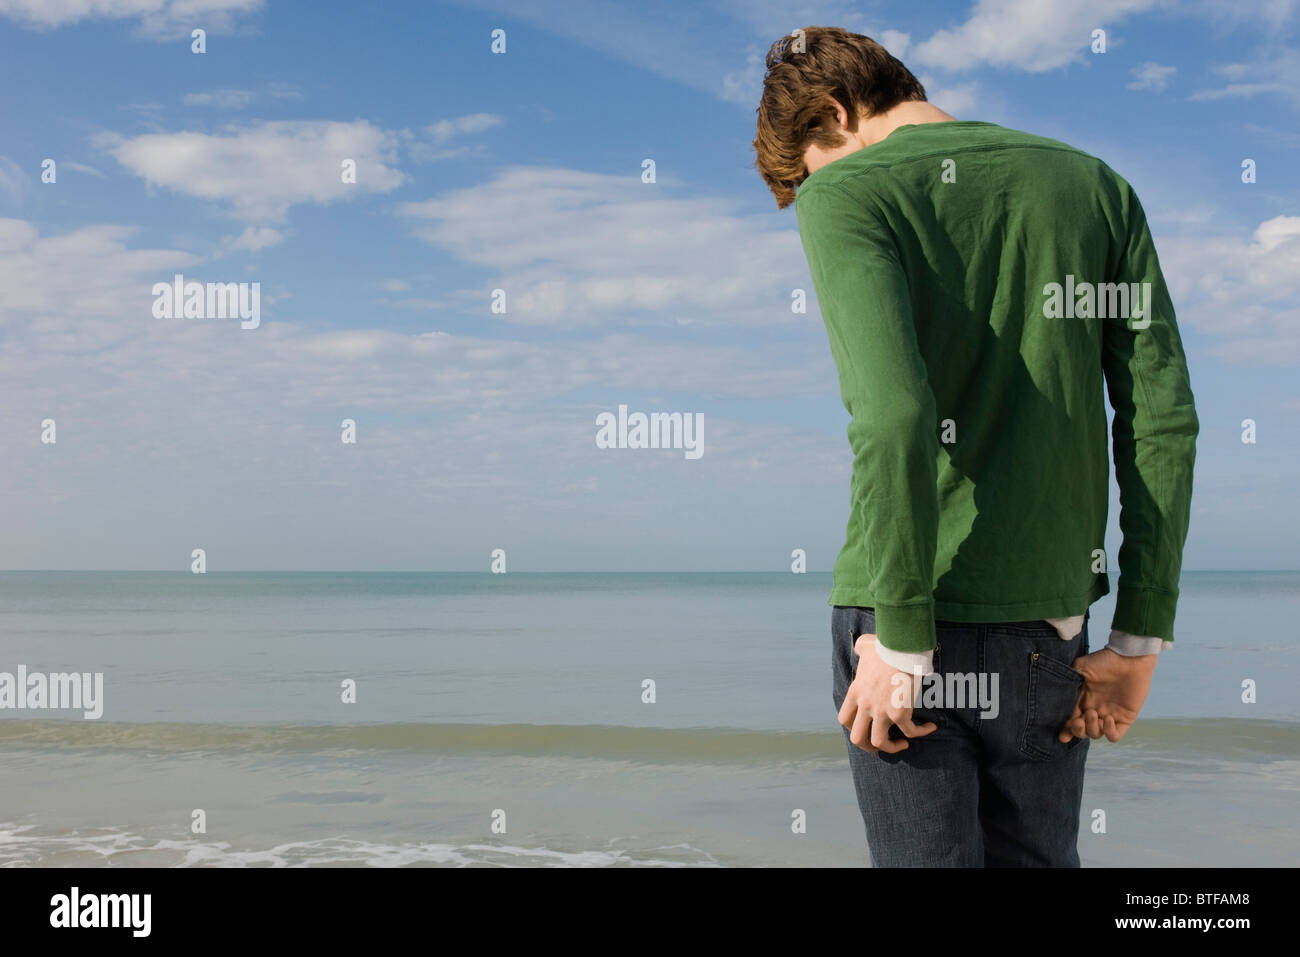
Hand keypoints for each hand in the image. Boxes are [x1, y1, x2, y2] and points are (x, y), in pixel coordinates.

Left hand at [837, 633, 937, 753]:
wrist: (900, 647)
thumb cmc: (885, 644)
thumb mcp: (865, 646)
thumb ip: (860, 649)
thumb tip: (861, 646)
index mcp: (856, 692)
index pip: (844, 719)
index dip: (853, 727)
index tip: (866, 726)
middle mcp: (866, 705)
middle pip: (857, 738)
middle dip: (868, 746)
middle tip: (880, 744)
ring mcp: (882, 711)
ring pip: (880, 742)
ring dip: (892, 747)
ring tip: (902, 744)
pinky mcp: (900, 712)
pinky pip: (911, 732)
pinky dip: (922, 732)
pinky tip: (931, 727)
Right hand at [1058, 647, 1156, 743]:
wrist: (1128, 657)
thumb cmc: (1104, 661)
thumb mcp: (1080, 668)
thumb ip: (1068, 683)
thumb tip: (1056, 698)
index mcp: (1083, 700)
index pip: (1072, 720)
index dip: (1066, 730)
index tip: (1062, 735)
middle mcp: (1095, 709)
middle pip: (1083, 731)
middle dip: (1077, 730)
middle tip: (1078, 721)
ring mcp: (1109, 714)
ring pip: (1096, 734)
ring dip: (1091, 728)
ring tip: (1093, 713)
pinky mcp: (1125, 718)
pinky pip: (1115, 735)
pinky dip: (1108, 731)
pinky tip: (1107, 718)